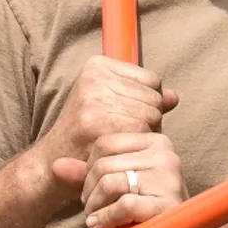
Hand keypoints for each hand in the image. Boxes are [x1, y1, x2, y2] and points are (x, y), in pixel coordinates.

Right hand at [38, 55, 177, 195]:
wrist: (52, 161)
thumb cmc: (86, 133)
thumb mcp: (109, 103)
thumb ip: (142, 96)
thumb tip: (174, 97)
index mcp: (97, 65)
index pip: (152, 80)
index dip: (148, 103)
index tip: (125, 116)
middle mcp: (95, 78)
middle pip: (155, 97)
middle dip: (148, 118)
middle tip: (123, 133)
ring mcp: (95, 99)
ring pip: (152, 114)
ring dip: (145, 133)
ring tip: (121, 141)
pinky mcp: (98, 124)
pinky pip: (143, 130)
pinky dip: (138, 144)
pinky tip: (122, 150)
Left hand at [79, 131, 185, 227]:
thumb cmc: (145, 215)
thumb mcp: (116, 188)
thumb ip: (88, 174)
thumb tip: (57, 165)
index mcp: (156, 142)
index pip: (105, 143)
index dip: (88, 170)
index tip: (91, 191)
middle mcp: (166, 155)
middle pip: (104, 163)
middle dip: (88, 190)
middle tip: (91, 209)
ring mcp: (170, 179)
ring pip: (110, 183)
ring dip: (94, 206)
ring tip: (96, 218)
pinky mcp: (169, 205)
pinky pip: (124, 205)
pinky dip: (106, 219)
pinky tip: (101, 227)